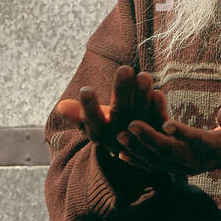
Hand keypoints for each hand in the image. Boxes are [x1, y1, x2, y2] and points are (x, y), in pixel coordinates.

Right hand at [54, 66, 168, 169]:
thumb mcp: (94, 122)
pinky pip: (159, 122)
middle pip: (120, 114)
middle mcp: (120, 137)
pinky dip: (158, 109)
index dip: (89, 107)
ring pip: (141, 115)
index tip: (85, 90)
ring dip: (143, 96)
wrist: (139, 152)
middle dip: (122, 92)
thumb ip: (79, 113)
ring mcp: (140, 138)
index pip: (92, 121)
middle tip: (125, 68)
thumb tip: (60, 107)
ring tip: (144, 75)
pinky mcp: (160, 136)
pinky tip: (158, 93)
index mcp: (100, 134)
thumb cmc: (111, 128)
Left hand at [112, 105, 220, 176]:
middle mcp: (197, 162)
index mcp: (215, 149)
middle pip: (171, 153)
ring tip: (120, 136)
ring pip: (159, 161)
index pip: (197, 141)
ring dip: (138, 150)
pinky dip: (138, 161)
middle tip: (131, 124)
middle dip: (150, 139)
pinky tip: (121, 153)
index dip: (182, 133)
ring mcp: (185, 168)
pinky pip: (156, 167)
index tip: (166, 123)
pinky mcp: (177, 168)